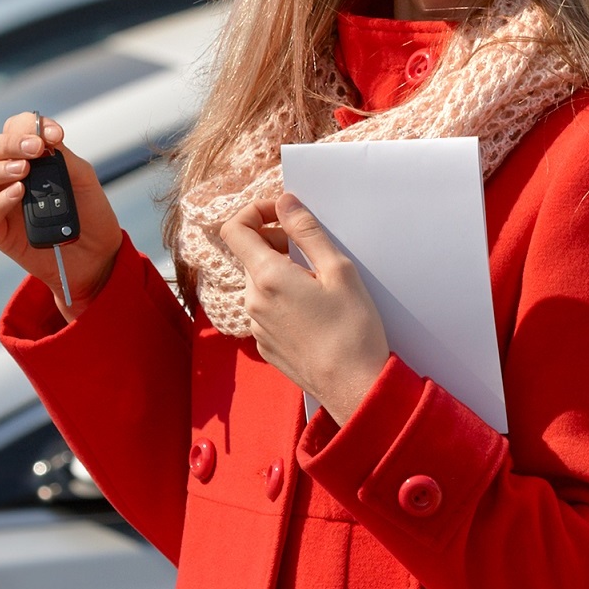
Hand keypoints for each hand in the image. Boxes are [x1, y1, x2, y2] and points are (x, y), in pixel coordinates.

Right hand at [0, 112, 122, 319]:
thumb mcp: (82, 177)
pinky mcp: (0, 232)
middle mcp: (5, 176)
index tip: (54, 135)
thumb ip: (62, 156)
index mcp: (24, 157)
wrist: (97, 253)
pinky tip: (20, 193)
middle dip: (5, 143)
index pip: (11, 129)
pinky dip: (0, 201)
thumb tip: (43, 136)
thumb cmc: (88, 211)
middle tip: (34, 149)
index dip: (27, 125)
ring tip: (23, 170)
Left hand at [217, 193, 390, 422]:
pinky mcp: (265, 345)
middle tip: (310, 250)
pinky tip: (313, 311)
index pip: (234, 229)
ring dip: (280, 272)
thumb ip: (306, 231)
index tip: (282, 214)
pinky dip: (282, 299)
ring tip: (317, 284)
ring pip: (259, 284)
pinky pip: (266, 310)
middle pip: (249, 255)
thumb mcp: (337, 269)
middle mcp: (252, 302)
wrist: (353, 387)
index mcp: (266, 277)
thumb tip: (284, 202)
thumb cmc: (352, 329)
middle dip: (274, 242)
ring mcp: (256, 327)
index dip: (255, 211)